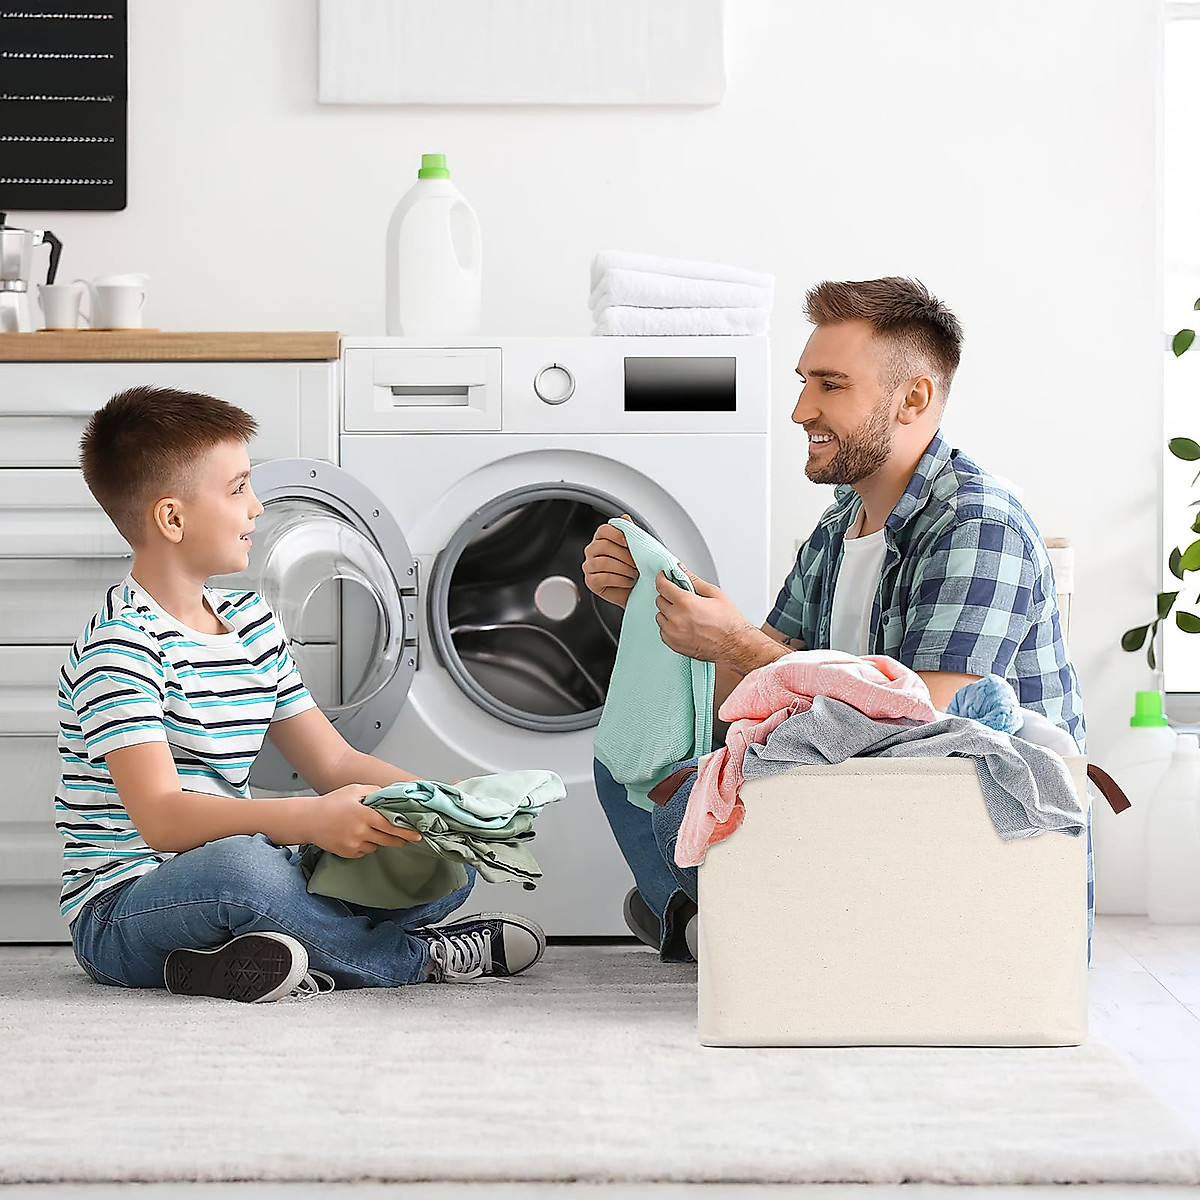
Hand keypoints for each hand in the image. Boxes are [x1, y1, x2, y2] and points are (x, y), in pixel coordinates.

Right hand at [306, 783, 421, 858]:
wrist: (309, 819)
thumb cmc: (332, 802)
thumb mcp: (354, 790)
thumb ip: (375, 792)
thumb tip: (391, 796)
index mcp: (364, 814)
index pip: (391, 825)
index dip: (406, 831)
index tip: (418, 834)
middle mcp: (360, 831)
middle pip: (388, 839)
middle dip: (399, 839)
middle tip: (408, 838)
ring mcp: (353, 844)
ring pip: (376, 846)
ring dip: (378, 840)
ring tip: (368, 829)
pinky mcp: (347, 853)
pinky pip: (364, 851)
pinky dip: (365, 845)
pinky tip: (356, 835)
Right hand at [582, 515, 638, 608]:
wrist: (638, 590)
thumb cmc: (636, 567)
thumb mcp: (637, 548)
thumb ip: (630, 532)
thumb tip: (625, 517)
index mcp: (602, 538)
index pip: (604, 530)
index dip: (617, 535)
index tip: (630, 543)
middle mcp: (593, 550)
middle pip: (603, 546)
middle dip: (624, 556)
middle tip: (637, 564)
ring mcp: (589, 566)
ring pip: (602, 563)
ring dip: (623, 569)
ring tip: (633, 574)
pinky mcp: (590, 582)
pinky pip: (601, 578)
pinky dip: (619, 580)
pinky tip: (627, 582)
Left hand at [655, 568, 754, 662]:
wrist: (734, 645)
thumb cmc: (728, 622)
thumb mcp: (714, 594)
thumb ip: (694, 580)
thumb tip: (682, 571)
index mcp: (686, 603)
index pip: (662, 586)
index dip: (662, 578)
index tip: (664, 577)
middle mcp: (676, 618)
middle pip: (659, 600)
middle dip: (668, 595)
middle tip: (680, 597)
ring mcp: (673, 633)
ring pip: (660, 616)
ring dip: (668, 611)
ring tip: (684, 613)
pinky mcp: (673, 644)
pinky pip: (662, 630)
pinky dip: (669, 626)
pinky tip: (682, 624)